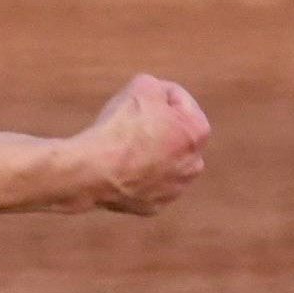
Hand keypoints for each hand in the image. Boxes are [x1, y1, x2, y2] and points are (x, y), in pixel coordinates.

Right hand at [67, 73, 208, 214]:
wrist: (95, 171)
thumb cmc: (120, 127)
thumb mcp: (142, 86)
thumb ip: (157, 87)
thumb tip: (156, 96)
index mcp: (198, 132)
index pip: (179, 101)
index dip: (156, 94)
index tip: (136, 99)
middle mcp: (193, 164)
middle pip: (174, 135)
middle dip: (158, 126)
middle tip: (131, 122)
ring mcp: (174, 190)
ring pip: (162, 163)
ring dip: (150, 153)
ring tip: (124, 147)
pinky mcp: (152, 207)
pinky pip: (146, 184)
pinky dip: (136, 176)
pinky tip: (119, 169)